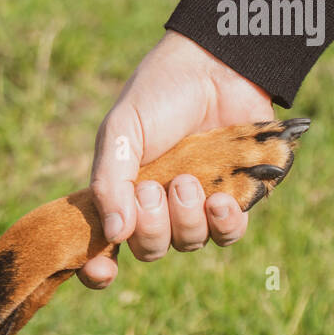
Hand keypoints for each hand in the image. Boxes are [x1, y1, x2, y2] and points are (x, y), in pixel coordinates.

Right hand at [79, 30, 274, 288]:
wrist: (216, 65)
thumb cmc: (158, 94)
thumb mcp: (121, 133)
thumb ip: (109, 182)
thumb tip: (112, 236)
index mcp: (120, 194)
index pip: (103, 247)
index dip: (98, 269)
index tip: (100, 269)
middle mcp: (156, 208)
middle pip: (149, 250)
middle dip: (151, 228)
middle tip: (155, 188)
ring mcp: (196, 206)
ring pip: (189, 243)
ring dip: (187, 219)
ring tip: (189, 181)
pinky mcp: (235, 198)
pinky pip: (229, 235)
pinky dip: (224, 224)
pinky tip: (221, 198)